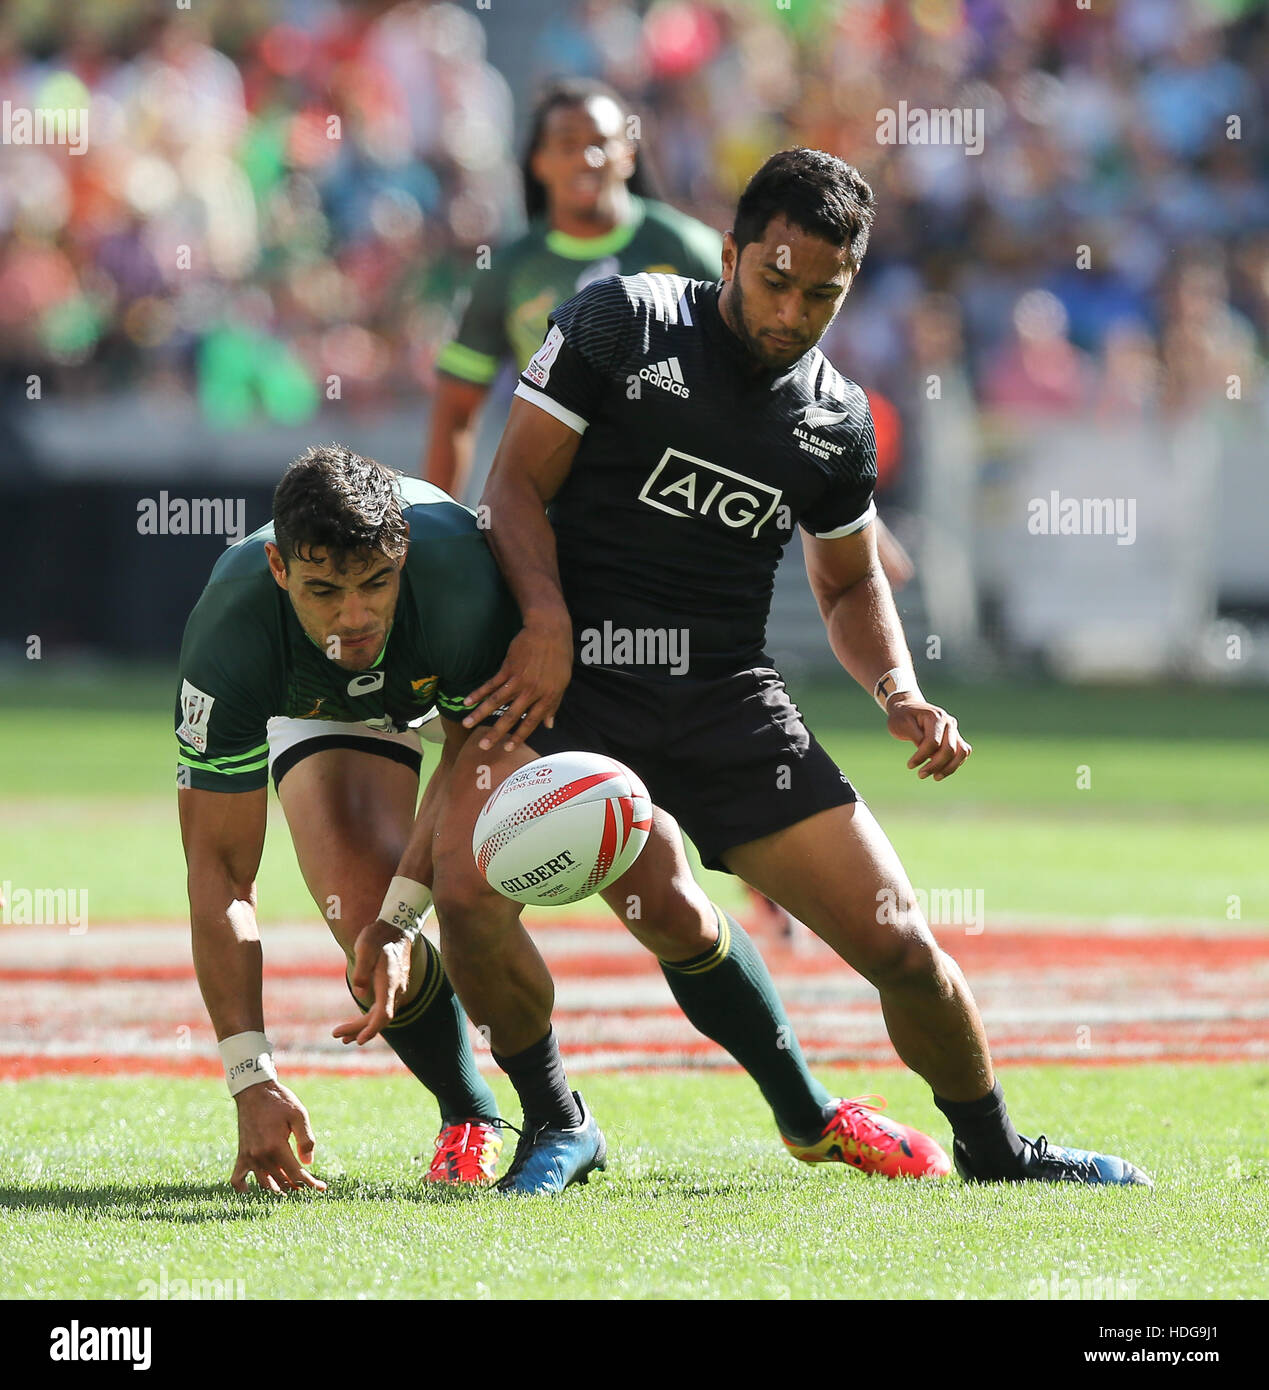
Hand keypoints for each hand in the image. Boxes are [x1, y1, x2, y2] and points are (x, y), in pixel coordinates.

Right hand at [231, 1080, 325, 1193]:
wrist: (255, 1091)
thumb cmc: (280, 1102)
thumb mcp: (299, 1115)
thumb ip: (306, 1139)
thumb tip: (308, 1163)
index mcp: (276, 1146)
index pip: (296, 1174)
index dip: (310, 1183)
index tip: (321, 1188)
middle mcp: (260, 1156)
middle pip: (281, 1181)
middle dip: (296, 1187)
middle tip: (308, 1187)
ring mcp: (249, 1157)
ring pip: (264, 1184)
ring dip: (278, 1189)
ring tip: (291, 1188)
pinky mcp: (241, 1155)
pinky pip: (237, 1179)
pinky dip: (244, 1189)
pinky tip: (253, 1191)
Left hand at [332, 919, 412, 1045]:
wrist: (396, 926)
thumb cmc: (378, 936)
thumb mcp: (365, 948)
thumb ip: (362, 970)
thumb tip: (359, 992)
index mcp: (390, 983)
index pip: (384, 1014)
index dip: (372, 1029)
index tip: (359, 1040)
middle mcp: (396, 990)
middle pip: (380, 1019)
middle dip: (359, 1030)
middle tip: (336, 1035)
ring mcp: (396, 990)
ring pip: (380, 1015)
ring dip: (362, 1026)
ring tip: (341, 1036)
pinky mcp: (392, 988)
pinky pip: (382, 1009)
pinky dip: (369, 1018)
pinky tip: (357, 1023)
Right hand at [460, 618, 572, 753]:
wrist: (549, 631)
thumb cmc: (559, 656)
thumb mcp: (562, 682)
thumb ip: (554, 705)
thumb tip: (549, 725)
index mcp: (548, 696)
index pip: (532, 721)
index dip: (519, 736)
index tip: (507, 748)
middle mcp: (532, 691)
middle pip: (511, 716)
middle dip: (496, 733)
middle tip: (483, 746)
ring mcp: (519, 679)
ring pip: (496, 701)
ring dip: (480, 714)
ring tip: (466, 725)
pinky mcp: (508, 668)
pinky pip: (491, 684)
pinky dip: (478, 693)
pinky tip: (467, 702)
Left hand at [886, 695, 971, 780]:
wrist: (908, 707)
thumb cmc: (902, 717)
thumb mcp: (901, 725)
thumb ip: (916, 737)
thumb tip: (928, 753)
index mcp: (935, 716)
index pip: (933, 742)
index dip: (921, 756)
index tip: (910, 765)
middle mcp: (949, 722)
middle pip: (949, 749)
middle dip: (935, 765)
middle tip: (920, 775)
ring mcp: (954, 729)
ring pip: (961, 752)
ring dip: (949, 768)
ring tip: (935, 777)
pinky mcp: (955, 737)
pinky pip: (962, 752)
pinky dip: (955, 764)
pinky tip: (941, 772)